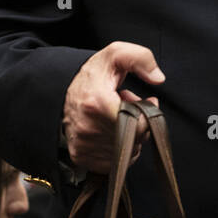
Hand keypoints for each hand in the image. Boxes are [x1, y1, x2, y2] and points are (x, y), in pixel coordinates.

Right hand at [63, 42, 164, 174]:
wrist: (59, 91)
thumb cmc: (92, 75)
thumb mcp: (116, 55)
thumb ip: (141, 58)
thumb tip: (158, 78)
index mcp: (97, 103)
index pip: (140, 125)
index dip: (146, 113)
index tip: (140, 101)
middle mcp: (88, 128)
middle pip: (135, 139)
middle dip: (138, 123)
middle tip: (126, 107)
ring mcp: (83, 145)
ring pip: (126, 153)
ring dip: (128, 137)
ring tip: (115, 118)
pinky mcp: (81, 157)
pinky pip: (114, 163)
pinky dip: (118, 150)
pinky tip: (109, 132)